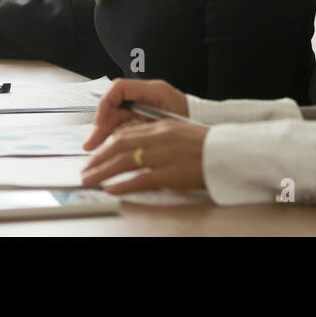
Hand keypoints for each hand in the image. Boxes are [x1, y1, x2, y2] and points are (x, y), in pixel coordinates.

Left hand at [80, 118, 208, 194]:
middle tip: (85, 170)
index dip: (106, 146)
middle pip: (120, 146)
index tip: (95, 156)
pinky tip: (112, 189)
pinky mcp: (172, 173)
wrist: (229, 153)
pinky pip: (142, 180)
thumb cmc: (207, 146)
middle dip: (99, 159)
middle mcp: (160, 138)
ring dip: (103, 172)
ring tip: (90, 180)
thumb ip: (159, 139)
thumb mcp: (180, 133)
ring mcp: (165, 155)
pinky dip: (124, 185)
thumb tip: (138, 150)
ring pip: (125, 162)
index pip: (126, 134)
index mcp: (161, 127)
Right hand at [83, 78, 189, 150]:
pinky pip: (124, 125)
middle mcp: (145, 96)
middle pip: (115, 105)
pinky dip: (115, 136)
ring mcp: (144, 107)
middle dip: (101, 124)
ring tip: (94, 148)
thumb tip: (120, 134)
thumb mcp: (169, 121)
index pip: (119, 88)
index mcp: (153, 90)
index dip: (106, 104)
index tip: (100, 123)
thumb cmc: (192, 121)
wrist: (207, 129)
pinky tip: (107, 147)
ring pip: (117, 117)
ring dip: (104, 132)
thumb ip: (146, 122)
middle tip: (91, 143)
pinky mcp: (145, 120)